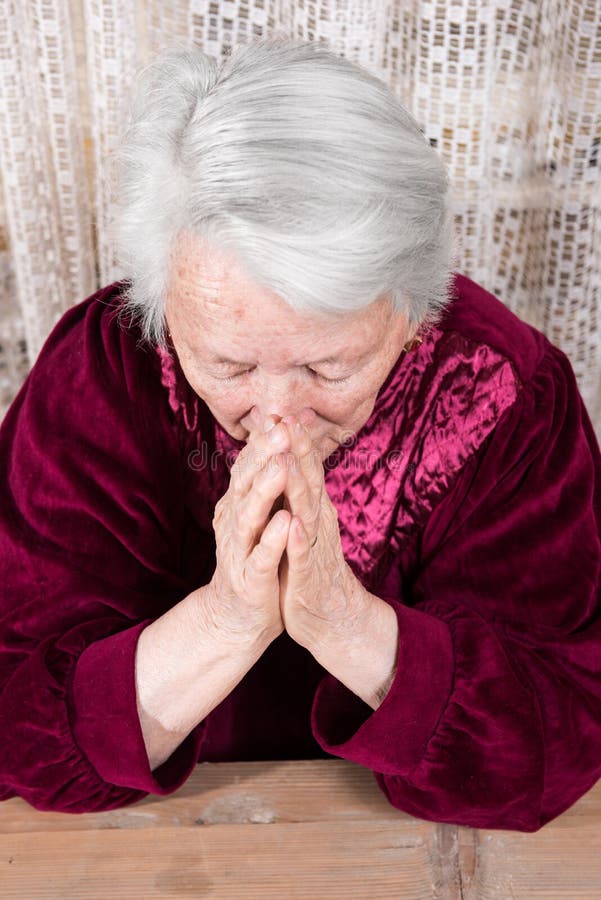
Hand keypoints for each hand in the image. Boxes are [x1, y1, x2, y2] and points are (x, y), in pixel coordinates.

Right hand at [205, 415, 292, 645]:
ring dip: (265, 490)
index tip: (280, 414)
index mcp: (239, 504)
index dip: (263, 441)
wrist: (237, 615)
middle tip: (280, 429)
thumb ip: (261, 476)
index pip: (249, 466)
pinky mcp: (250, 578)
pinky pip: (261, 556)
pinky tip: (287, 522)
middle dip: (264, 456)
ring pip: (251, 515)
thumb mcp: (256, 514)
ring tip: (281, 467)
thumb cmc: (254, 558)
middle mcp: (234, 521)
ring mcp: (240, 550)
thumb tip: (271, 431)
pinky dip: (273, 539)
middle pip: (247, 482)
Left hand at [276, 414, 371, 652]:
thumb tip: (291, 455)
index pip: (305, 468)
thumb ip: (300, 491)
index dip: (294, 440)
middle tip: (288, 421)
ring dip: (298, 488)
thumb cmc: (309, 567)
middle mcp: (317, 521)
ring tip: (288, 463)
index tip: (281, 411)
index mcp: (313, 508)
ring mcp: (314, 547)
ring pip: (307, 513)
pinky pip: (302, 555)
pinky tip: (292, 524)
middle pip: (310, 481)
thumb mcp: (304, 523)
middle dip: (299, 451)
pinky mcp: (308, 575)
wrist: (329, 616)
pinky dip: (298, 539)